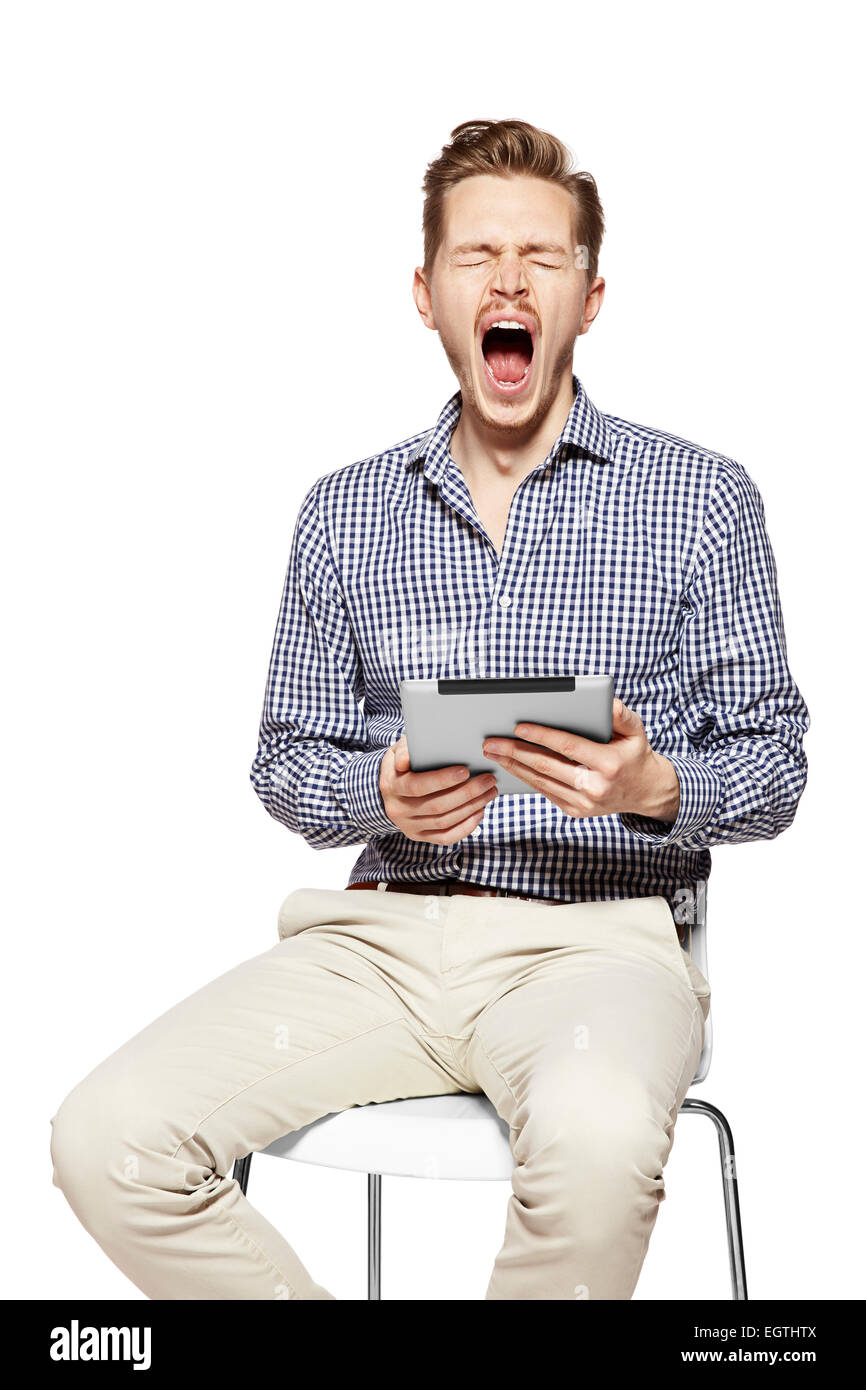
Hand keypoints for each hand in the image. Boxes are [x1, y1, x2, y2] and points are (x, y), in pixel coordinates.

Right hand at [379, 736, 498, 843]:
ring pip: (444, 822)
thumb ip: (403, 751)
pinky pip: (445, 837)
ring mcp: (409, 826)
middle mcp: (399, 810)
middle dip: (467, 793)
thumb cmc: (401, 765)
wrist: (388, 790)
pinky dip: (465, 827)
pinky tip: (480, 812)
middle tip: (489, 780)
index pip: (417, 786)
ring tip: (489, 792)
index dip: (442, 780)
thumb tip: (405, 760)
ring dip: (471, 808)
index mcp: (392, 786)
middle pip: (436, 806)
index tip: (465, 770)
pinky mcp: (420, 836)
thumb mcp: (396, 752)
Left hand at [481, 697, 680, 821]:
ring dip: (513, 766)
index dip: (541, 736)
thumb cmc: (635, 753)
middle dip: (515, 753)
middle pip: (546, 767)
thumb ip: (621, 715)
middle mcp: (595, 787)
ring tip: (493, 752)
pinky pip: (545, 792)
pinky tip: (510, 765)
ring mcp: (583, 803)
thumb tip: (607, 702)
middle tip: (490, 742)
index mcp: (609, 764)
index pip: (568, 747)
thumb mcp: (635, 730)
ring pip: (540, 782)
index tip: (518, 727)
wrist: (645, 791)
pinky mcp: (575, 811)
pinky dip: (525, 778)